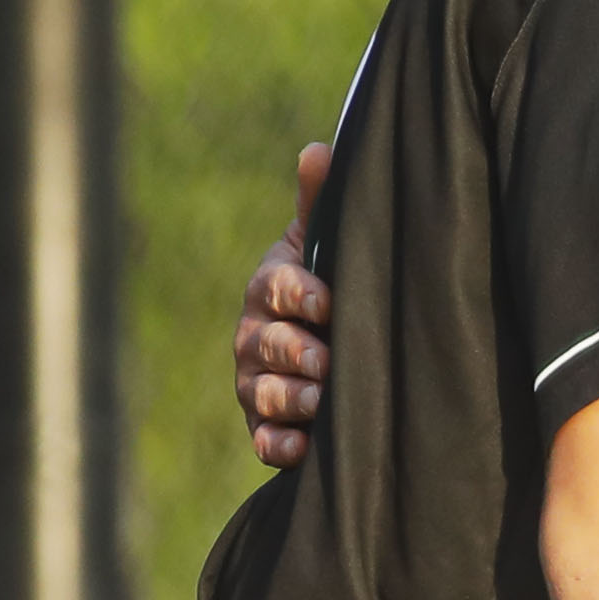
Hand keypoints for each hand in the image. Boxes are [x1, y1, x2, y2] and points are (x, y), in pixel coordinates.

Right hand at [235, 144, 333, 467]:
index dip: (300, 296)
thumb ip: (323, 204)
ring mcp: (258, 382)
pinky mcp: (267, 425)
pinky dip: (280, 445)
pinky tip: (302, 450)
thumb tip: (317, 149)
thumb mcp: (330, 243)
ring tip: (324, 404)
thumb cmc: (337, 280)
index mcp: (272, 287)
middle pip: (266, 345)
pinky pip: (264, 439)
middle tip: (330, 362)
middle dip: (297, 353)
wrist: (341, 339)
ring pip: (263, 392)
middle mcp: (257, 335)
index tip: (328, 303)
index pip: (276, 288)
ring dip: (292, 399)